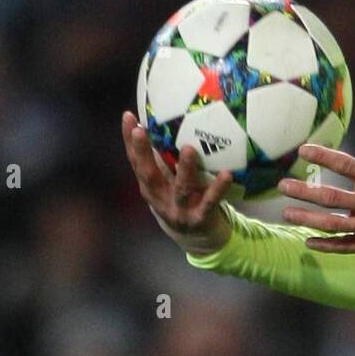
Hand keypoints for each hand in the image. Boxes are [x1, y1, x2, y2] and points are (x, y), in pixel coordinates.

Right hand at [121, 110, 233, 255]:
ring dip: (183, 169)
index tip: (128, 116)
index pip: (136, 160)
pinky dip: (217, 189)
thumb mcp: (173, 179)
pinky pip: (210, 202)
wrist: (199, 239)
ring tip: (188, 149)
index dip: (129, 140)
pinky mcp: (200, 219)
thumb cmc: (186, 198)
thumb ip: (170, 155)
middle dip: (142, 153)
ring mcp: (179, 211)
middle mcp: (161, 198)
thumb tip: (175, 115)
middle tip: (141, 131)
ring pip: (180, 189)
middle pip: (148, 174)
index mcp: (152, 186)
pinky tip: (226, 174)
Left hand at [278, 102, 354, 256]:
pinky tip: (308, 242)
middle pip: (329, 197)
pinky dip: (327, 245)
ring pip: (332, 224)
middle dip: (303, 191)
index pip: (344, 164)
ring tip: (286, 214)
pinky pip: (347, 246)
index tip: (302, 150)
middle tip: (281, 187)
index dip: (322, 155)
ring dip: (307, 219)